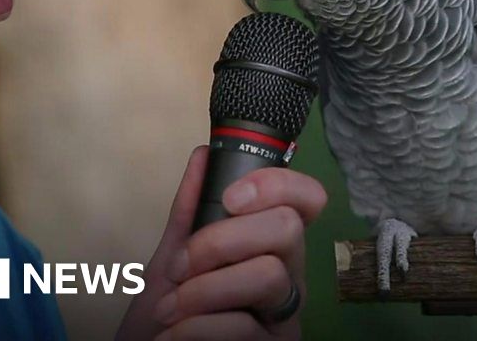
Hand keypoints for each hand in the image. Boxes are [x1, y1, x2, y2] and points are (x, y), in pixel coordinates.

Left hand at [116, 146, 327, 340]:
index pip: (307, 199)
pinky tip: (172, 336)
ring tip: (169, 310)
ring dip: (204, 290)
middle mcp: (289, 277)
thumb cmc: (169, 316)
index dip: (277, 184)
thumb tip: (204, 155)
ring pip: (268, 275)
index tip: (230, 197)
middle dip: (222, 240)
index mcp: (270, 247)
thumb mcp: (172, 261)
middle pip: (287, 228)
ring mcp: (287, 317)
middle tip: (179, 268)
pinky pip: (244, 327)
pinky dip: (194, 328)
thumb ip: (189, 214)